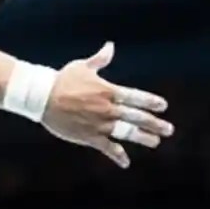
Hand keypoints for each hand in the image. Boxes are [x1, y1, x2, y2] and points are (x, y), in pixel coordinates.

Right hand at [41, 42, 172, 168]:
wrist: (41, 96)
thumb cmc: (61, 80)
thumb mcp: (81, 67)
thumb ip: (99, 60)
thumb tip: (110, 46)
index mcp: (107, 90)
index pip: (135, 97)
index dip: (150, 102)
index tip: (163, 106)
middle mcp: (107, 108)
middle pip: (136, 116)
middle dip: (154, 124)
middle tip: (168, 129)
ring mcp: (99, 123)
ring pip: (126, 132)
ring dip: (143, 138)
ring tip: (155, 142)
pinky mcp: (89, 136)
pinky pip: (107, 147)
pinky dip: (117, 155)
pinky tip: (125, 162)